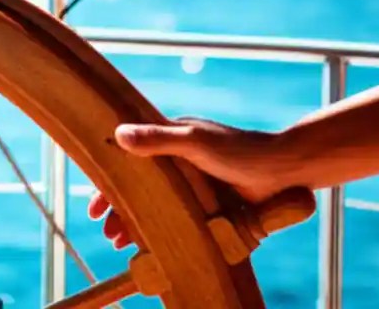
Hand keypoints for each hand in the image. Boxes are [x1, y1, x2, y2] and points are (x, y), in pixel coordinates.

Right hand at [89, 117, 294, 249]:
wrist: (283, 169)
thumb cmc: (240, 150)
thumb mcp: (195, 141)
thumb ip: (158, 139)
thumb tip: (118, 134)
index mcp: (171, 138)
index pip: (129, 161)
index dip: (109, 184)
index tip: (95, 206)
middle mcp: (179, 160)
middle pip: (140, 187)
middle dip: (120, 210)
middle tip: (109, 233)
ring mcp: (194, 182)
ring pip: (156, 205)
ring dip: (138, 223)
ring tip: (124, 244)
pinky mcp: (209, 201)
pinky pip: (177, 217)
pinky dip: (161, 229)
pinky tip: (154, 243)